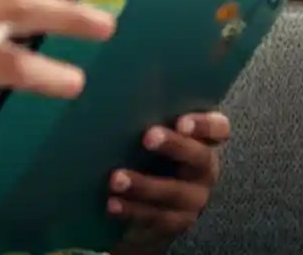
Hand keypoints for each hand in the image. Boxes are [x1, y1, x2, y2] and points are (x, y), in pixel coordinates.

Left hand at [109, 112, 228, 254]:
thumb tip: (83, 81)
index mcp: (200, 140)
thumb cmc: (141, 153)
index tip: (182, 121)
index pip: (218, 128)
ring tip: (116, 178)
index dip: (205, 125)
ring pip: (174, 192)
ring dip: (145, 185)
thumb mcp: (144, 132)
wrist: (138, 205)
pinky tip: (112, 204)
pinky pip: (156, 218)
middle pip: (199, 157)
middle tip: (148, 137)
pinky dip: (133, 210)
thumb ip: (137, 110)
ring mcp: (192, 198)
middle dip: (175, 146)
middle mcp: (202, 168)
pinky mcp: (174, 222)